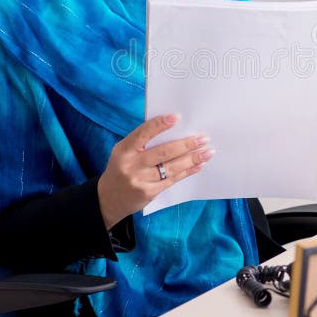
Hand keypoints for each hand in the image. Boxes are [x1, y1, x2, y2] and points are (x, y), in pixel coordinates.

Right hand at [97, 113, 213, 228]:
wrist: (108, 199)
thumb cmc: (122, 168)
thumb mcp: (124, 152)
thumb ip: (143, 142)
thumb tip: (174, 130)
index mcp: (124, 149)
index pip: (143, 133)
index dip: (160, 124)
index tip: (177, 117)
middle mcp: (131, 165)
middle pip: (163, 152)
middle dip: (186, 144)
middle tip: (203, 138)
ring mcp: (140, 180)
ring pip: (171, 167)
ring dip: (192, 158)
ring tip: (207, 151)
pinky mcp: (149, 193)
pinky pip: (172, 180)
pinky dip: (188, 171)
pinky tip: (199, 165)